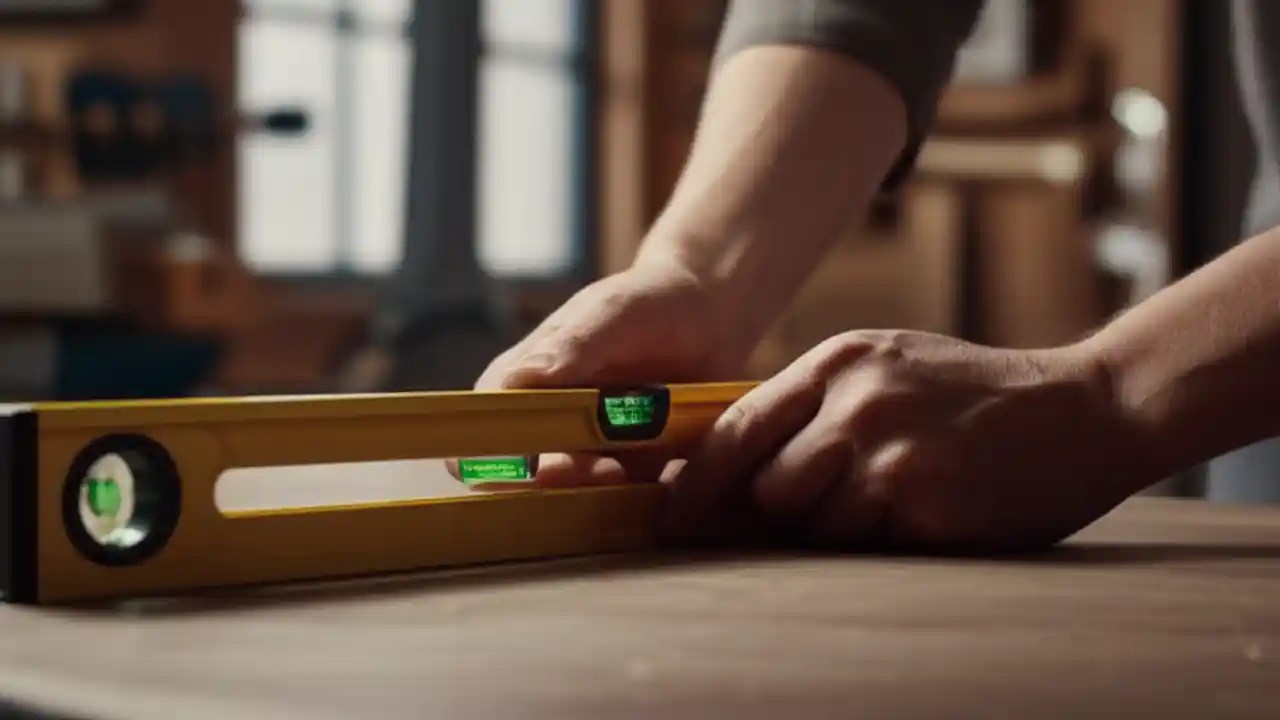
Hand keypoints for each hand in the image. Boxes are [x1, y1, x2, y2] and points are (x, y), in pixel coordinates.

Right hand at [457, 257, 751, 486]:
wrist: (711, 315)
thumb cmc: (648, 301)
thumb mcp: (611, 313)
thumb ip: (571, 345)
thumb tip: (517, 381)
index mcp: (518, 389)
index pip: (474, 443)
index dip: (492, 465)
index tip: (537, 463)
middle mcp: (543, 429)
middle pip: (519, 486)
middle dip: (552, 489)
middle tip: (604, 471)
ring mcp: (587, 456)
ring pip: (569, 503)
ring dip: (594, 500)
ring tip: (631, 472)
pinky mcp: (631, 475)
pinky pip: (621, 507)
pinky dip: (635, 505)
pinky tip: (662, 482)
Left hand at [662, 329, 1151, 552]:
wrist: (1083, 408)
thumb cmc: (974, 396)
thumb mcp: (889, 369)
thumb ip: (815, 408)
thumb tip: (733, 473)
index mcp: (841, 362)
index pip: (738, 428)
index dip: (696, 480)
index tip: (670, 515)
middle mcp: (857, 401)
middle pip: (767, 488)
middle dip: (781, 513)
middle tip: (820, 509)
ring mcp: (891, 452)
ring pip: (813, 524)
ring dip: (837, 530)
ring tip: (895, 500)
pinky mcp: (926, 502)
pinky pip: (866, 545)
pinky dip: (882, 542)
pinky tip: (925, 512)